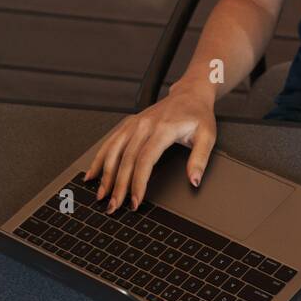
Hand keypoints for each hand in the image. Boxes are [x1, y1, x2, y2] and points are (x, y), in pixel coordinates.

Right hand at [82, 81, 216, 210]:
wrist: (190, 94)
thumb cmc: (197, 114)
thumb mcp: (207, 136)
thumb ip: (200, 159)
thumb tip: (194, 180)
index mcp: (164, 129)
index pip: (145, 160)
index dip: (138, 182)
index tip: (135, 200)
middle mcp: (145, 125)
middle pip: (126, 159)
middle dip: (118, 186)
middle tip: (115, 206)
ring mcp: (135, 123)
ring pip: (114, 151)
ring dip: (105, 175)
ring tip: (101, 195)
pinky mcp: (129, 124)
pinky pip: (110, 141)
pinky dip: (100, 158)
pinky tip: (93, 173)